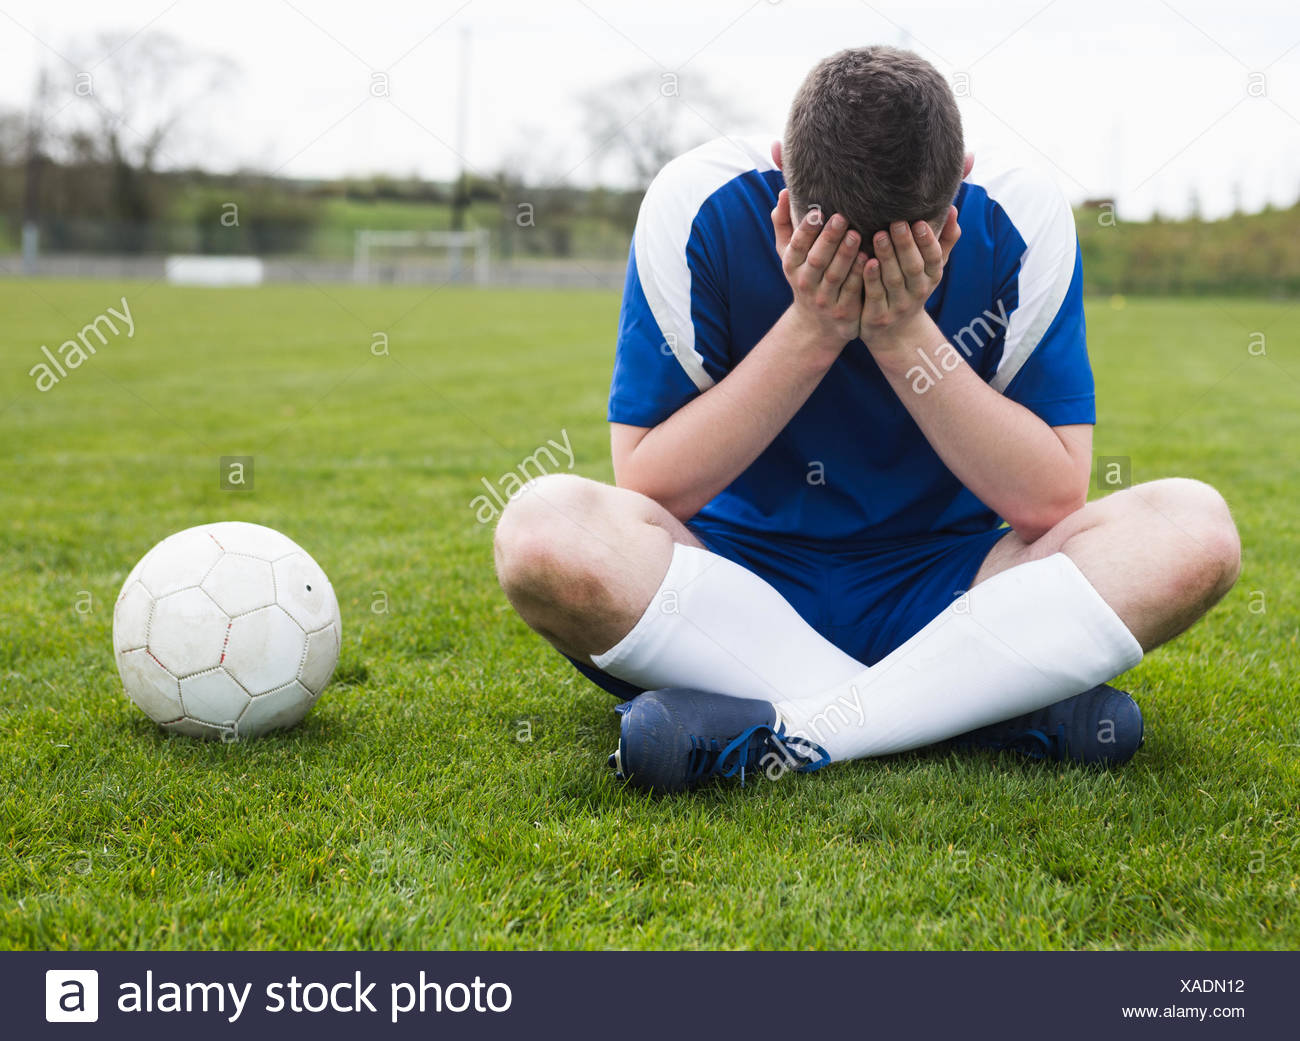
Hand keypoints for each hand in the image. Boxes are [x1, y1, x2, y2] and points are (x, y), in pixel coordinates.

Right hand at [772, 189, 867, 353]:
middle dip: (828, 240)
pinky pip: (853, 292)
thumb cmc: (806, 277)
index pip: (796, 247)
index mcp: (792, 267)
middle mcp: (805, 285)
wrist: (817, 325)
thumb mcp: (790, 255)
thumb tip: (784, 191)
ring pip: (836, 276)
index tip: (816, 212)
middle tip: (841, 218)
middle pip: (817, 261)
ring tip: (857, 235)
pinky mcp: (844, 312)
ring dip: (846, 255)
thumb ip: (784, 224)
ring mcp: (825, 300)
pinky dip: (860, 276)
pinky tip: (870, 259)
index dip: (805, 231)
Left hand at [860, 207, 960, 351]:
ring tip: (879, 235)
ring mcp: (898, 306)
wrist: (896, 333)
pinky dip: (871, 279)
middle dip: (905, 245)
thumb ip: (944, 240)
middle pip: (912, 267)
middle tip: (896, 223)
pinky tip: (866, 262)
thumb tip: (951, 209)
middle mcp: (917, 292)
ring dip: (887, 257)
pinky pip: (875, 295)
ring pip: (893, 280)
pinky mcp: (878, 316)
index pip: (933, 258)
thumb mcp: (931, 268)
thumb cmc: (912, 288)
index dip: (927, 242)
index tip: (920, 222)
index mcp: (931, 277)